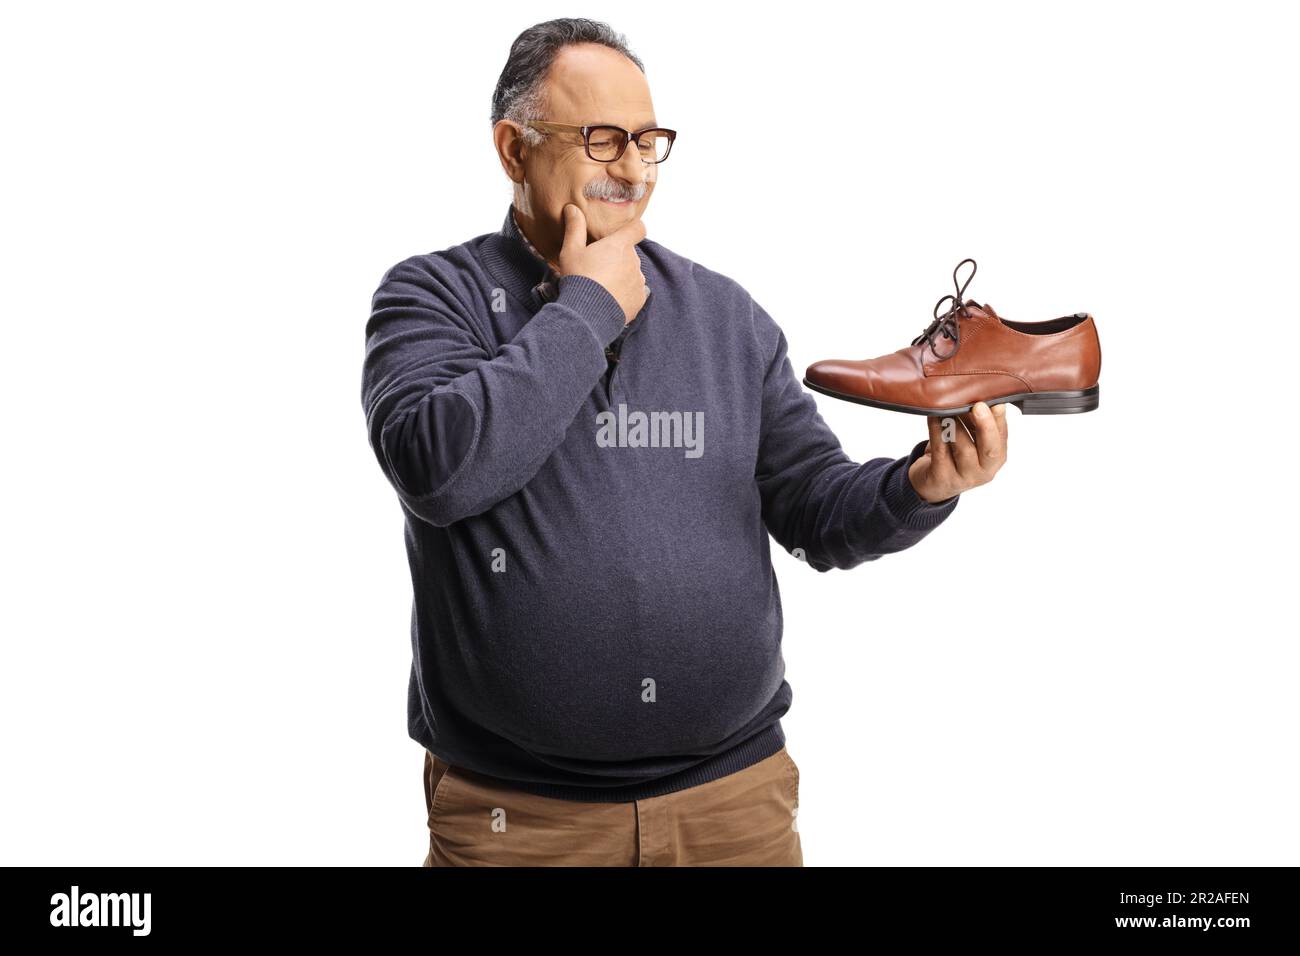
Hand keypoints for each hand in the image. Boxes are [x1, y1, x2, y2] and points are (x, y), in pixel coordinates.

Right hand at [557, 203, 647, 324]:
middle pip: (630, 254)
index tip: (622, 235)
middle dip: (618, 258)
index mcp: (620, 245)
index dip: (632, 230)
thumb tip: (572, 208)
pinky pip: (634, 293)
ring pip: (632, 273)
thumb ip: (575, 228)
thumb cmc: (578, 278)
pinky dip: (624, 295)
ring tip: (602, 287)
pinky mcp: (639, 300)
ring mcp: (638, 281)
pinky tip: (608, 300)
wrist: (587, 313)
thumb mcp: (571, 251)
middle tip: (598, 269)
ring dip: (621, 277)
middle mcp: (634, 261)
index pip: (638, 228)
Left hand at [907, 401, 1007, 502]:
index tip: (995, 401)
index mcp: (996, 459)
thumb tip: (982, 395)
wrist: (932, 484)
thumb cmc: (955, 455)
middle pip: (990, 450)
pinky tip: (934, 416)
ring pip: (963, 448)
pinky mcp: (941, 476)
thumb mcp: (972, 441)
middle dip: (985, 427)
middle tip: (979, 406)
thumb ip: (979, 423)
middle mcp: (984, 471)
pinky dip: (937, 430)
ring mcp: (963, 477)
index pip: (1002, 437)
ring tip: (949, 405)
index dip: (999, 420)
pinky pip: (940, 450)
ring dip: (956, 424)